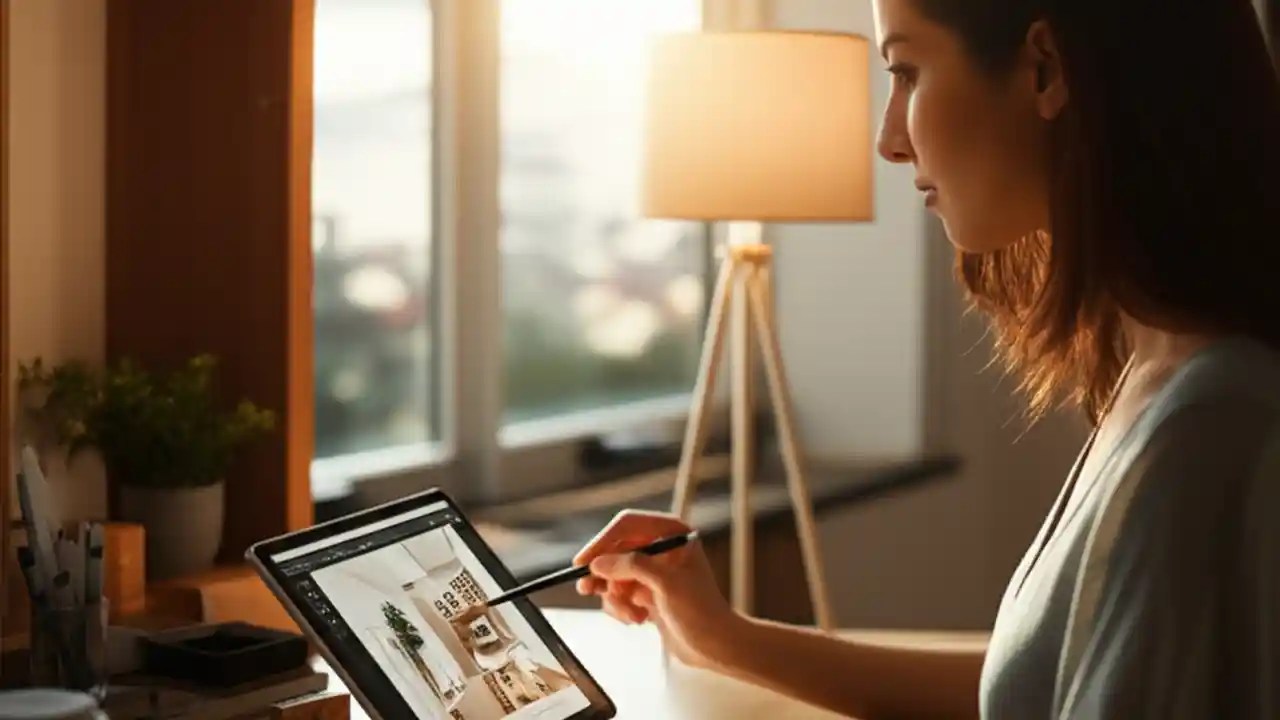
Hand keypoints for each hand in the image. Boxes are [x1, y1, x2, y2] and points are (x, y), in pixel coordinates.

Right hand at [573, 509, 738, 668]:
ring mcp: (652, 570)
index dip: (603, 541)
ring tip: (631, 614)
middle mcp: (660, 547)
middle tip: (586, 588)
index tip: (584, 562)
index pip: (627, 525)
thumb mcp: (666, 583)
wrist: (714, 645)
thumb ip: (631, 567)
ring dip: (615, 597)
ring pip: (613, 574)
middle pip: (615, 549)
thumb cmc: (700, 610)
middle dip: (604, 573)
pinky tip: (639, 618)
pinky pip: (617, 593)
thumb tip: (598, 564)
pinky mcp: (645, 592)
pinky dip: (621, 608)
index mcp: (672, 532)